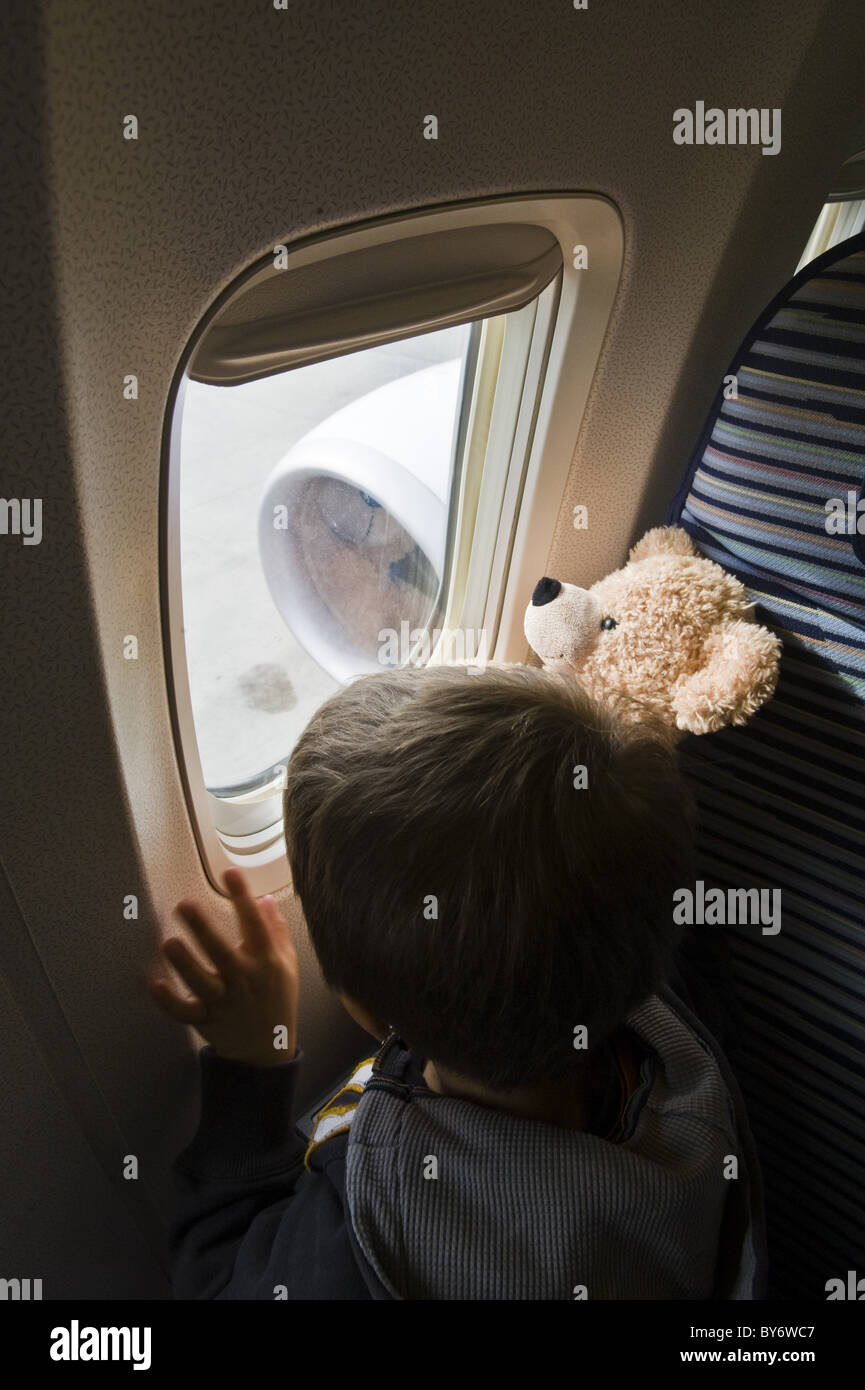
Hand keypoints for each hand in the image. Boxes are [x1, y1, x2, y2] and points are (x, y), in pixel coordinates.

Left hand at [148, 868, 299, 1066]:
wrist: (267, 1050)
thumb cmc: (277, 999)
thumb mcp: (287, 964)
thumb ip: (277, 931)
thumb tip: (265, 898)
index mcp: (267, 963)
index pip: (256, 925)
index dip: (243, 898)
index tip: (230, 872)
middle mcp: (245, 981)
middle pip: (223, 953)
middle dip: (204, 929)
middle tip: (185, 904)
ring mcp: (225, 1002)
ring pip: (202, 983)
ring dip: (185, 963)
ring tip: (169, 943)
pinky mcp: (206, 1020)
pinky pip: (185, 1012)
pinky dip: (169, 1001)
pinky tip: (155, 983)